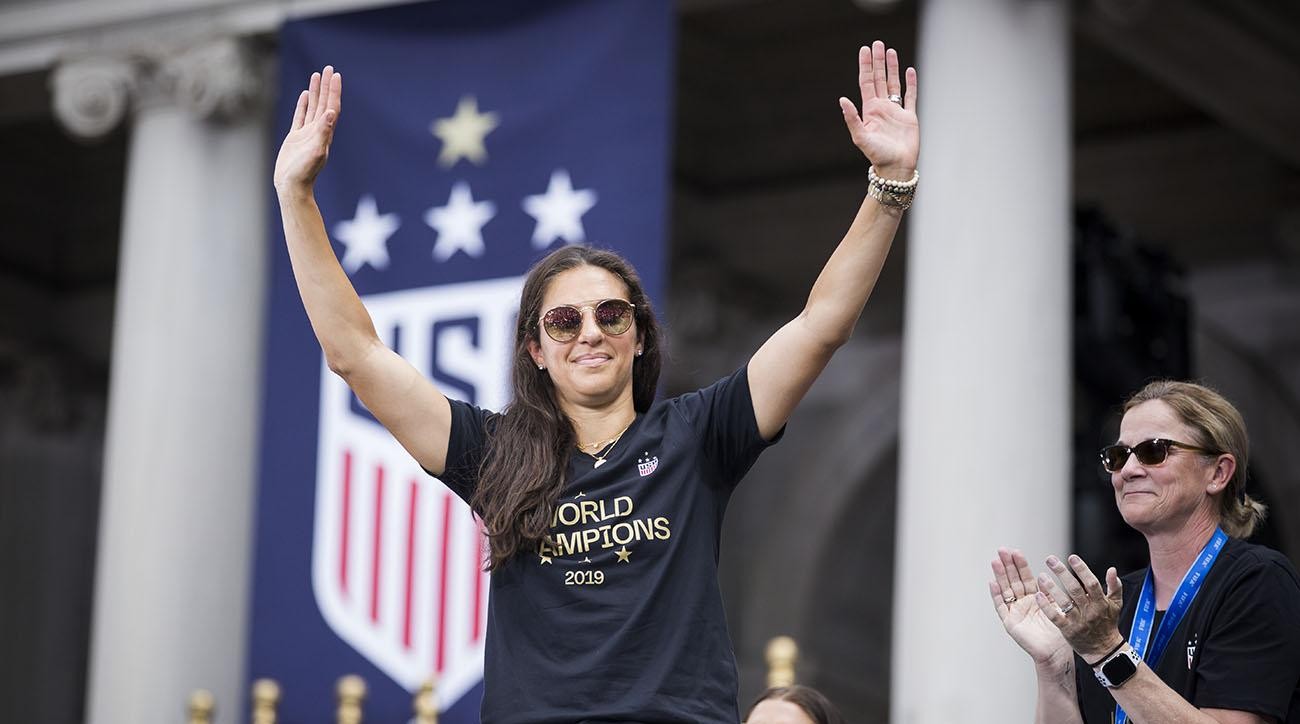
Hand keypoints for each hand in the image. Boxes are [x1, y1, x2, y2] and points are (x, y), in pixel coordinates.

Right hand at [273, 65, 342, 193]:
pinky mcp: (295, 138)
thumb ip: (324, 132)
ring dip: (316, 92)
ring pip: (313, 107)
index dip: (334, 91)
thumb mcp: (316, 151)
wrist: (292, 186)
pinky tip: (304, 95)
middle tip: (328, 68)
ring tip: (316, 75)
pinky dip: (303, 105)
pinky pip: (300, 116)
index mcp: (325, 133)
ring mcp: (307, 134)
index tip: (336, 75)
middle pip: (324, 103)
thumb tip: (332, 114)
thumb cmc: (304, 172)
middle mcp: (318, 131)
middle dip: (326, 86)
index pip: (332, 106)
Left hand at [839, 41, 918, 180]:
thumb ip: (852, 118)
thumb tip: (842, 99)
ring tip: (890, 51)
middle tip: (877, 43)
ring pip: (894, 83)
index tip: (864, 50)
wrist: (896, 168)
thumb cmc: (877, 155)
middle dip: (878, 61)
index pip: (867, 82)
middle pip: (880, 78)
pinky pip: (910, 96)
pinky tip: (909, 70)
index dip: (865, 66)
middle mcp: (882, 107)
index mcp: (870, 110)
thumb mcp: (860, 137)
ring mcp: (896, 111)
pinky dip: (911, 83)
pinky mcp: (910, 116)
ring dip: (892, 67)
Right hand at [990, 548, 1073, 671]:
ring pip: (1006, 589)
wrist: (1057, 653)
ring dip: (1000, 575)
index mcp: (1036, 597)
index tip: (1016, 551)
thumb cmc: (1060, 632)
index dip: (1020, 564)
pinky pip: (1001, 607)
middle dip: (1008, 565)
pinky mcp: (1010, 623)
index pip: (1026, 577)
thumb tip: (1045, 575)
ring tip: (995, 561)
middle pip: (1014, 580)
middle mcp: (1024, 602)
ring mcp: (1015, 611)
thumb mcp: (1058, 606)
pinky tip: (992, 583)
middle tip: (1002, 550)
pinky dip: (996, 595)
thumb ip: (1050, 591)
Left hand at [1036, 554, 1124, 662]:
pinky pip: (1055, 617)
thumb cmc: (1107, 623)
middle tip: (1051, 559)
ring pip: (1064, 602)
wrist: (1104, 649)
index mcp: (1101, 602)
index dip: (1082, 569)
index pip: (1091, 583)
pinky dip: (1046, 606)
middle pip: (1075, 589)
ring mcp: (1078, 621)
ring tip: (1042, 575)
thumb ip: (1115, 587)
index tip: (1072, 557)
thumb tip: (1112, 569)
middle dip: (1062, 573)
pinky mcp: (1068, 630)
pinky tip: (1038, 595)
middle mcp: (1089, 611)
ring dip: (1052, 588)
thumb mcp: (1115, 605)